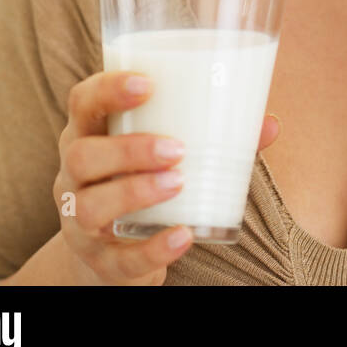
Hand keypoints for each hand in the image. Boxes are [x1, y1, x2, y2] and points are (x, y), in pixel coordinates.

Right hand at [53, 70, 279, 284]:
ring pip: (89, 207)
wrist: (112, 255)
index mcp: (92, 136)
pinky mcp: (100, 263)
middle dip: (128, 149)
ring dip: (135, 192)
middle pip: (81, 155)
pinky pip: (117, 260)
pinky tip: (183, 235)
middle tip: (177, 148)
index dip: (107, 89)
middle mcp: (75, 177)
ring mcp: (80, 223)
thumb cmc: (143, 183)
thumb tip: (270, 124)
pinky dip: (151, 250)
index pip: (82, 103)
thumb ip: (217, 139)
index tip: (147, 83)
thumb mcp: (165, 156)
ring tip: (179, 183)